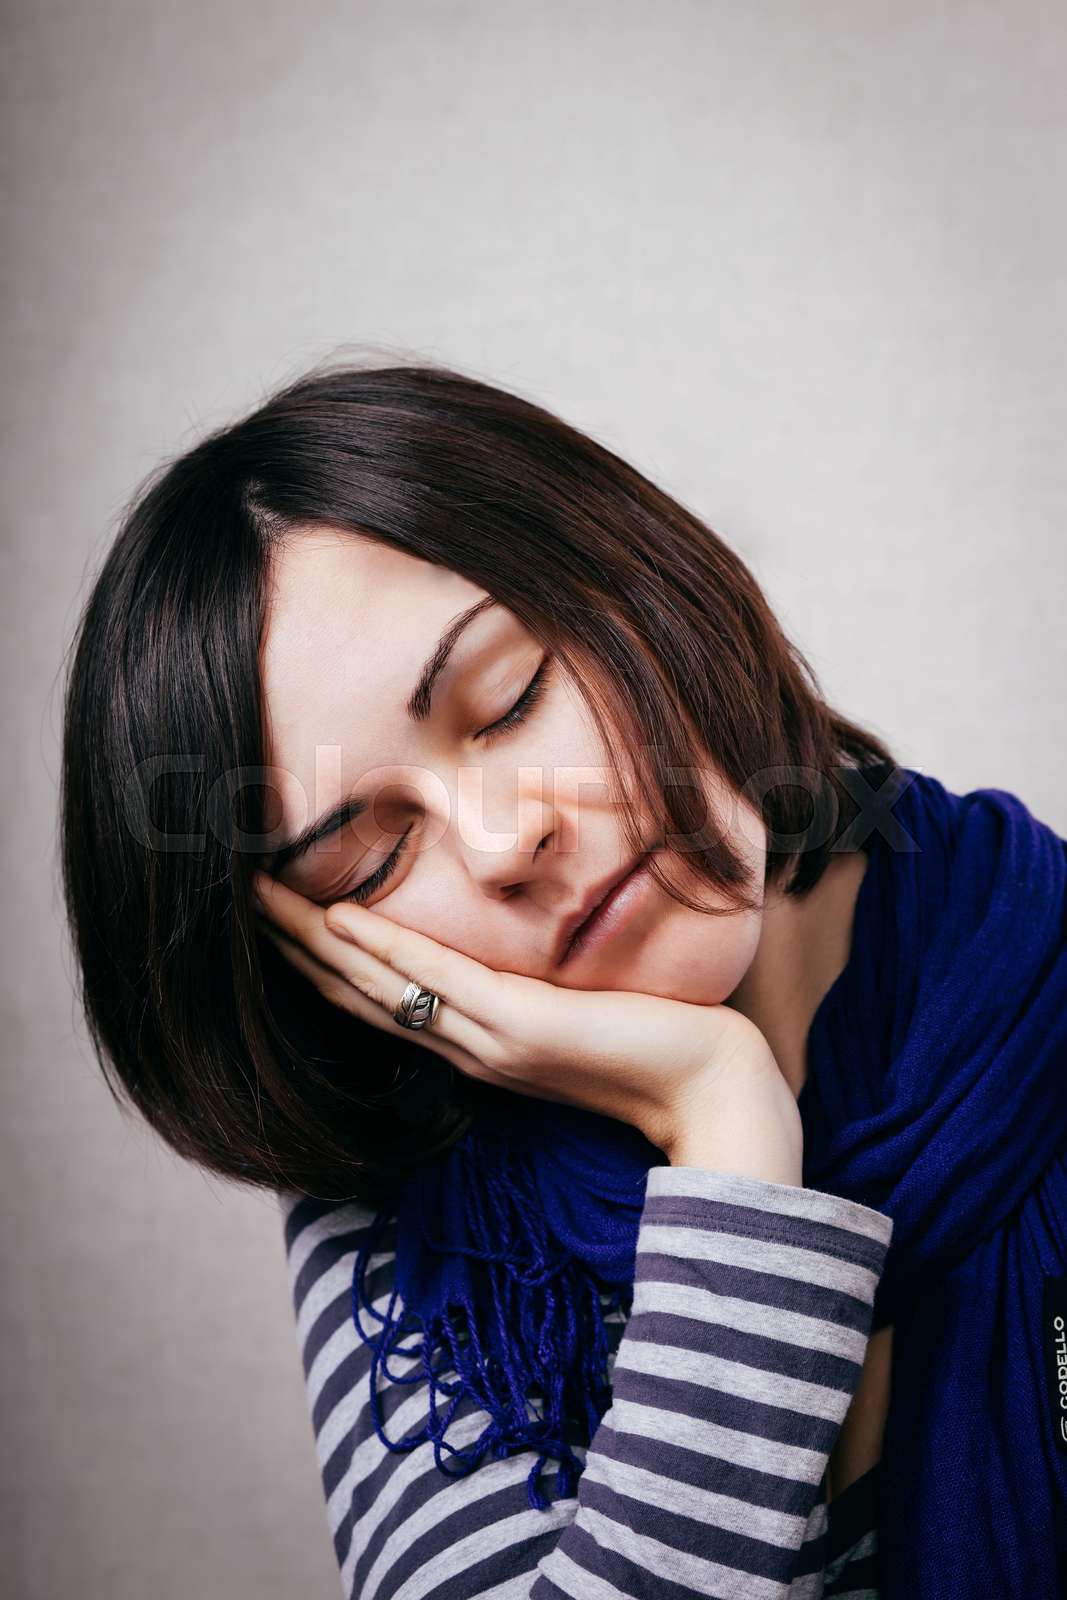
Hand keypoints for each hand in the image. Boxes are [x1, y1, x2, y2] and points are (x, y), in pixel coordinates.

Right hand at [253, 872, 802, 1178]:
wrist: (715, 1094)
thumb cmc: (658, 1049)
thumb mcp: (579, 1014)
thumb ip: (536, 996)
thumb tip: (519, 961)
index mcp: (477, 1044)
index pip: (380, 1001)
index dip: (323, 963)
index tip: (281, 921)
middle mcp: (467, 1046)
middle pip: (357, 995)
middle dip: (296, 949)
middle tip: (241, 903)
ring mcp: (488, 1039)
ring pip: (379, 987)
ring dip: (315, 944)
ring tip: (262, 905)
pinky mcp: (521, 1026)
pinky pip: (437, 981)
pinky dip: (383, 951)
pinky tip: (341, 922)